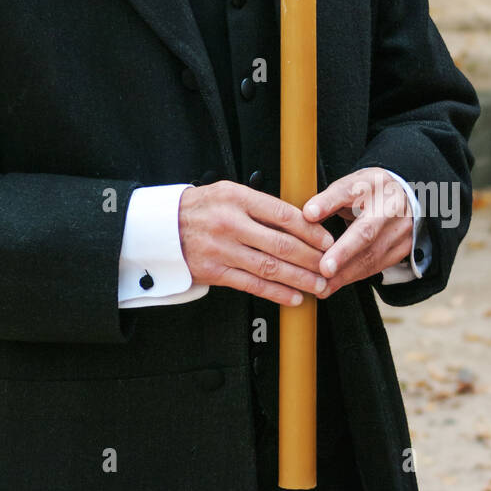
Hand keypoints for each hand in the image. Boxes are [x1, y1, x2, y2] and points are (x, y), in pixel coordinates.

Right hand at [178, 180, 336, 305]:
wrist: (161, 227)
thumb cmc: (199, 208)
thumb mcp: (227, 193)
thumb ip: (258, 205)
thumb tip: (298, 220)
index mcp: (236, 198)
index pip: (283, 214)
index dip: (310, 230)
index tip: (327, 240)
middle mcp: (230, 223)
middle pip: (281, 243)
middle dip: (311, 258)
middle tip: (330, 265)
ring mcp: (222, 249)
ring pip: (270, 267)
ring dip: (299, 279)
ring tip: (319, 285)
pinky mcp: (215, 271)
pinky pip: (252, 284)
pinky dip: (276, 292)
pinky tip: (293, 297)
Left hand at [301, 167, 413, 296]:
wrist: (406, 200)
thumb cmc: (369, 192)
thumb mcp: (350, 186)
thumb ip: (328, 199)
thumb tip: (307, 215)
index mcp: (373, 184)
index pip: (349, 191)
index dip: (328, 203)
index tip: (309, 214)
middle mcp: (390, 207)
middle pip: (366, 231)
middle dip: (343, 251)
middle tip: (323, 268)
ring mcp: (400, 230)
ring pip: (372, 255)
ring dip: (345, 273)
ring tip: (322, 285)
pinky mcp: (402, 250)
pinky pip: (376, 267)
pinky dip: (353, 277)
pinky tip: (334, 284)